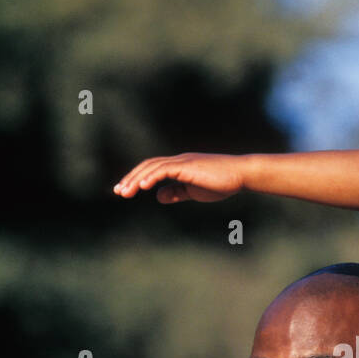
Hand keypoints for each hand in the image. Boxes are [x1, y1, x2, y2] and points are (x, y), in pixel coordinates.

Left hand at [113, 152, 245, 202]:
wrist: (240, 175)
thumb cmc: (221, 183)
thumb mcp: (194, 191)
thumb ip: (176, 192)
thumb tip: (159, 196)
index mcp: (178, 166)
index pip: (151, 169)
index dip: (136, 178)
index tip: (124, 190)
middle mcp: (177, 161)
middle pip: (147, 166)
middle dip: (131, 178)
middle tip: (118, 191)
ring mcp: (182, 162)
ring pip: (152, 167)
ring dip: (137, 179)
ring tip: (125, 191)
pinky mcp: (188, 166)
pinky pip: (165, 170)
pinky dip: (151, 177)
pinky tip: (142, 186)